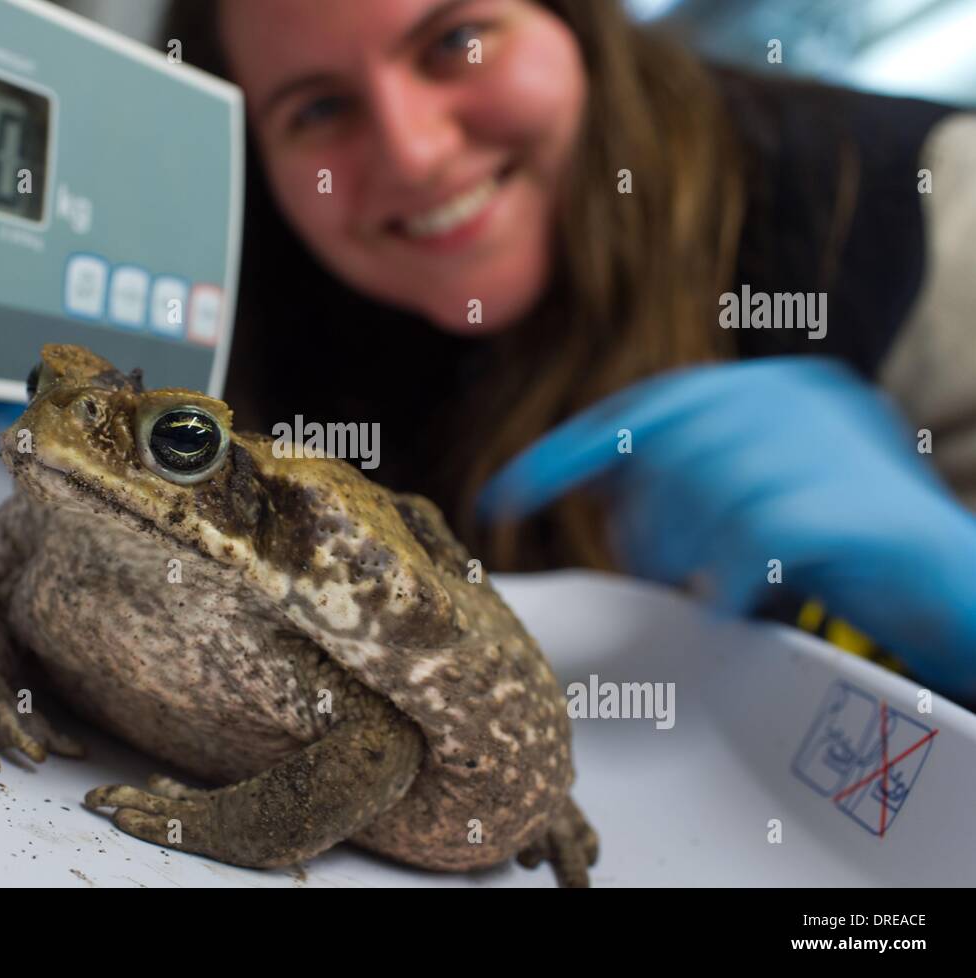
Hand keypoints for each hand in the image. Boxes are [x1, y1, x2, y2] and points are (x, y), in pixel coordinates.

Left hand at [477, 357, 975, 697]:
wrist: (967, 598)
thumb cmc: (856, 560)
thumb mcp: (764, 501)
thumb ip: (697, 478)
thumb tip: (607, 486)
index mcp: (777, 387)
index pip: (644, 409)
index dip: (566, 454)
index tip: (503, 496)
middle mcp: (799, 394)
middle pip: (661, 452)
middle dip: (646, 524)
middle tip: (669, 573)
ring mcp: (827, 439)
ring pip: (696, 493)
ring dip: (690, 554)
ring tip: (718, 588)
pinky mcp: (846, 499)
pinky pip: (746, 534)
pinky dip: (734, 575)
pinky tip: (745, 598)